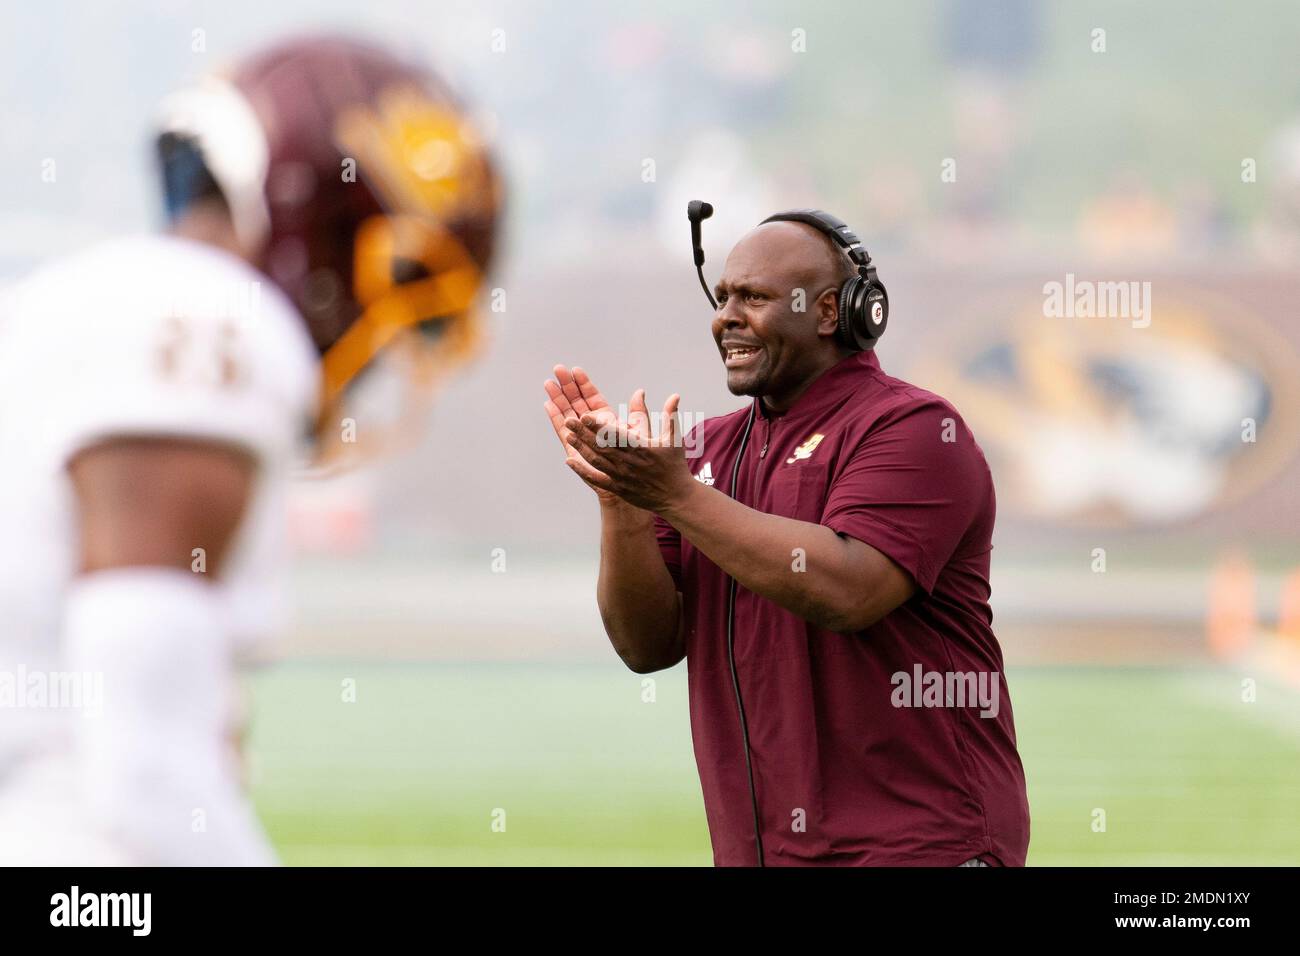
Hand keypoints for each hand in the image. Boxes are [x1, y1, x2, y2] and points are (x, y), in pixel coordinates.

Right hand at [542, 365, 630, 503]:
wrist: (631, 484)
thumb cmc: (640, 461)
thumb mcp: (641, 434)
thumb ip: (638, 414)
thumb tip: (640, 392)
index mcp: (606, 421)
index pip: (592, 398)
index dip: (584, 384)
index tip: (576, 370)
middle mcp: (592, 427)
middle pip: (577, 402)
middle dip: (568, 385)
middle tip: (558, 369)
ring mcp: (582, 437)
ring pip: (568, 413)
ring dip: (558, 398)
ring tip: (549, 382)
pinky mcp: (574, 447)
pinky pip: (564, 430)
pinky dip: (556, 417)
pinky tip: (548, 405)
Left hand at [564, 391, 693, 513]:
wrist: (676, 498)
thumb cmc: (675, 466)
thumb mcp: (674, 439)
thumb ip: (670, 416)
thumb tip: (675, 395)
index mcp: (641, 449)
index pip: (615, 435)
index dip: (599, 426)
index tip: (585, 415)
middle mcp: (628, 463)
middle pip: (601, 446)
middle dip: (584, 433)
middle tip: (569, 421)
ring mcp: (621, 477)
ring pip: (596, 460)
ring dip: (581, 447)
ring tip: (568, 435)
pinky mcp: (617, 488)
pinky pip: (596, 479)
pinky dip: (582, 470)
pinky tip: (569, 461)